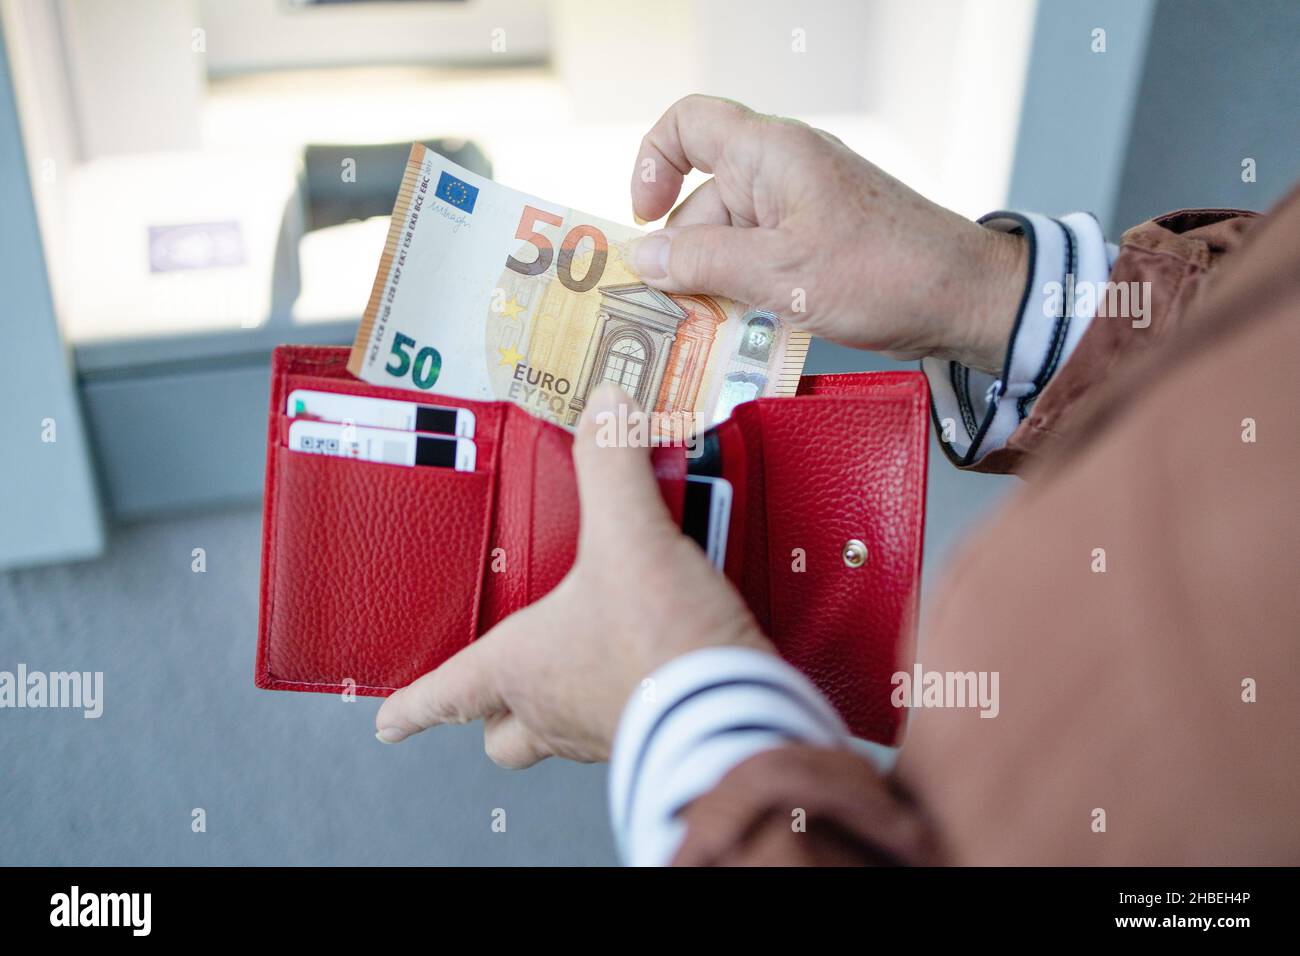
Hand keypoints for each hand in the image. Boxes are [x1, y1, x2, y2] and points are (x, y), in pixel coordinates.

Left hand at [375, 384, 773, 765]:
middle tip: (495, 690)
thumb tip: (605, 408)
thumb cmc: (659, 643)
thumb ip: (613, 465)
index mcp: (521, 666)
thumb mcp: (630, 537)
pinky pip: (618, 725)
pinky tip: (650, 661)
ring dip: (560, 701)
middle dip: (492, 714)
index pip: (445, 695)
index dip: (411, 707)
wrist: (733, 713)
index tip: (387, 722)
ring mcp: (600, 733)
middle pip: (500, 735)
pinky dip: (621, 697)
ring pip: (557, 735)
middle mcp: (552, 711)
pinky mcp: (652, 736)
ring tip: (584, 652)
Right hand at [627, 95, 1027, 374]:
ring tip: (710, 334)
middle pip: (702, 200)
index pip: (688, 124)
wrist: (966, 298)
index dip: (652, 163)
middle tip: (671, 313)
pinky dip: (746, 292)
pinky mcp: (817, 245)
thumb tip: (643, 257)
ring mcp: (801, 209)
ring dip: (715, 285)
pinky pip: (761, 261)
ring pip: (730, 240)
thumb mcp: (779, 274)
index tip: (644, 218)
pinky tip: (744, 332)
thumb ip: (703, 262)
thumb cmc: (884, 272)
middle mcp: (781, 172)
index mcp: (770, 153)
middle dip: (684, 256)